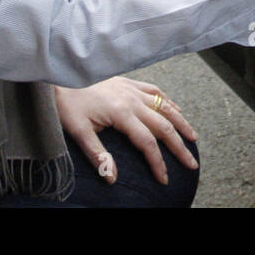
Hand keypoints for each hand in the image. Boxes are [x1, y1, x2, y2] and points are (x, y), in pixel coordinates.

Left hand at [52, 77, 198, 184]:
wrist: (60, 75)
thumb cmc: (67, 104)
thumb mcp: (78, 131)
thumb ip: (97, 155)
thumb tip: (112, 178)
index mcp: (122, 113)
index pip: (147, 143)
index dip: (158, 163)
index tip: (164, 179)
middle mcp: (133, 100)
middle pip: (163, 126)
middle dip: (179, 147)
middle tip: (191, 164)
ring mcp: (132, 89)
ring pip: (165, 106)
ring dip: (181, 123)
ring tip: (193, 138)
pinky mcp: (128, 82)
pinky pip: (156, 91)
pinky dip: (169, 102)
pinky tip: (176, 109)